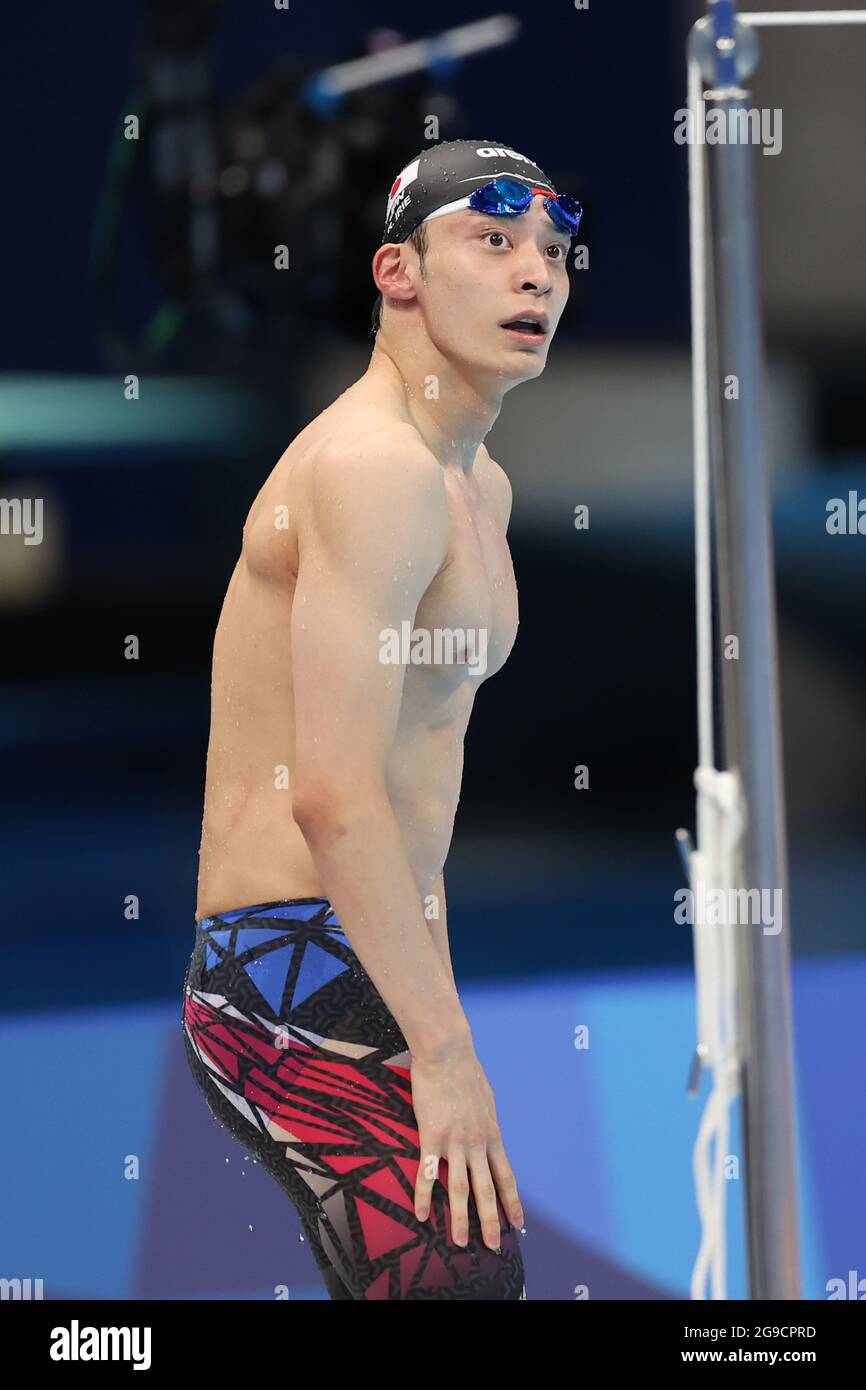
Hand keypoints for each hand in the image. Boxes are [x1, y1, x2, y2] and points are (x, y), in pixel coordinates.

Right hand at [409, 1034, 523, 1250]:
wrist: (447, 1052)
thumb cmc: (466, 1071)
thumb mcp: (487, 1099)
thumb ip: (487, 1121)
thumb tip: (489, 1132)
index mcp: (492, 1135)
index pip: (506, 1176)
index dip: (512, 1202)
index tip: (518, 1223)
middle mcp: (477, 1143)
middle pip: (486, 1190)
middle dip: (491, 1221)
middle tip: (494, 1246)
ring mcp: (455, 1141)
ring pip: (460, 1188)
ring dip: (460, 1218)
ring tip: (459, 1242)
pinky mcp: (431, 1135)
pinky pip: (427, 1173)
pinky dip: (424, 1196)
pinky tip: (421, 1215)